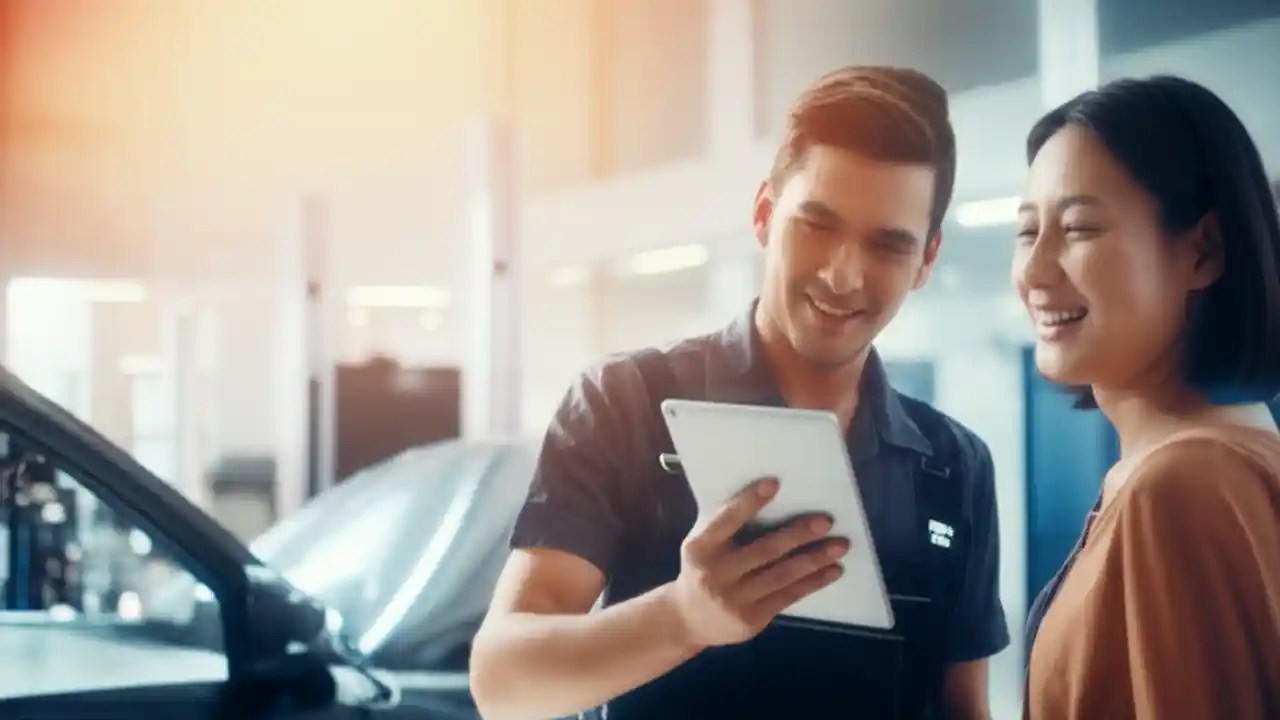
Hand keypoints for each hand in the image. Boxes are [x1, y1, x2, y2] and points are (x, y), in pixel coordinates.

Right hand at [663, 477, 848, 648]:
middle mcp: (715, 574)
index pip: (725, 521)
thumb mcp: (702, 544)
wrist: (689, 620)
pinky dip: (813, 582)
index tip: (774, 484)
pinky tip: (833, 570)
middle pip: (764, 550)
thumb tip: (771, 494)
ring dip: (814, 559)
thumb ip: (726, 525)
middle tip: (826, 521)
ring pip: (782, 575)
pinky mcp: (752, 620)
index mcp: (700, 548)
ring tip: (840, 545)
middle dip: (797, 534)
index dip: (749, 502)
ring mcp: (734, 600)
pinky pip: (788, 597)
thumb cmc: (703, 568)